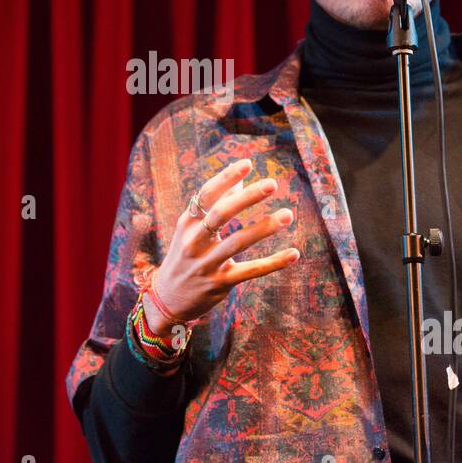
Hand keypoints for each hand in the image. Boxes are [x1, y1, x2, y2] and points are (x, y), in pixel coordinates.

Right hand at [146, 158, 298, 335]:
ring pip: (238, 242)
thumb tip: (240, 179)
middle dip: (247, 198)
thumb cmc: (185, 255)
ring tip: (288, 214)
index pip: (206, 195)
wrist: (167, 298)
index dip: (226, 178)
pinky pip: (250, 271)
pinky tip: (293, 254)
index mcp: (187, 223)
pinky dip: (273, 263)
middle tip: (272, 184)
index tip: (248, 164)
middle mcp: (194, 241)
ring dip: (264, 228)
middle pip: (221, 214)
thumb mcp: (191, 229)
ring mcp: (207, 264)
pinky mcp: (221, 284)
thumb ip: (214, 205)